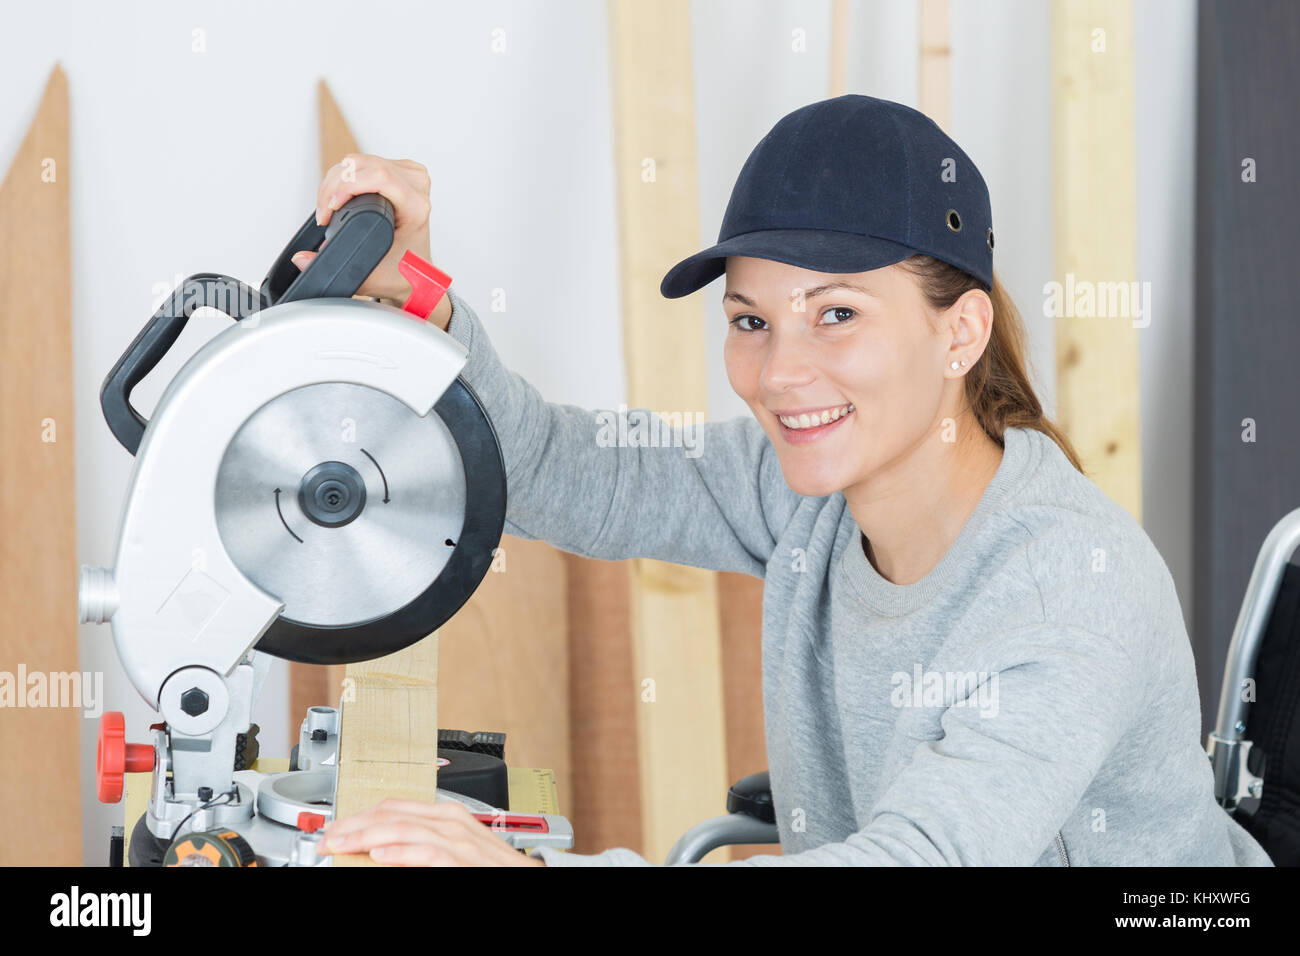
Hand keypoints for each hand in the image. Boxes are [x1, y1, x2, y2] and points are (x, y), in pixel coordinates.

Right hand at [291, 154, 452, 330]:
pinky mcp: (399, 170)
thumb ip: (333, 266)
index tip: (330, 208)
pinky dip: (344, 177)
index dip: (346, 187)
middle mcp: (416, 185)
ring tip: (328, 207)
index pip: (379, 177)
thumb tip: (302, 257)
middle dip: (332, 187)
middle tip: (324, 214)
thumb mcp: (370, 273)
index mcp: (417, 206)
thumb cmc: (402, 271)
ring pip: (359, 161)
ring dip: (335, 181)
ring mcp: (409, 174)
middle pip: (363, 165)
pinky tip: (338, 196)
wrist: (416, 271)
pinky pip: (363, 162)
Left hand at [320, 797, 545, 866]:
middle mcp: (452, 820)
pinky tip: (380, 856)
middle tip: (326, 837)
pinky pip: (428, 852)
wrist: (528, 877)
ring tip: (341, 844)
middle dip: (354, 824)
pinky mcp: (463, 859)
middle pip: (393, 813)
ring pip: (404, 829)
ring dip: (367, 837)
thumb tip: (381, 850)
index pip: (394, 806)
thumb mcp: (454, 848)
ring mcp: (460, 839)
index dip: (360, 816)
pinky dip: (401, 853)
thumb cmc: (492, 869)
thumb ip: (422, 844)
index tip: (335, 828)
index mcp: (448, 814)